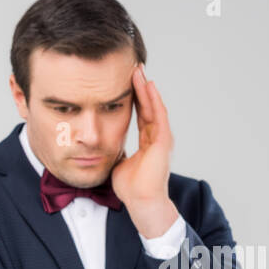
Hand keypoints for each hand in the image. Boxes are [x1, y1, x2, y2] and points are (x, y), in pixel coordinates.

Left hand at [110, 65, 174, 216]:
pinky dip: (153, 99)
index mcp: (148, 142)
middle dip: (140, 87)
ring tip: (138, 70)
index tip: (126, 82)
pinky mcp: (163, 141)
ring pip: (154, 106)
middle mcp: (157, 137)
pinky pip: (158, 115)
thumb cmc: (131, 188)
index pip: (141, 114)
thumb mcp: (120, 163)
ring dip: (146, 88)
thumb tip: (105, 147)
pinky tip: (147, 85)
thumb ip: (117, 152)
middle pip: (148, 106)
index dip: (135, 98)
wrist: (141, 201)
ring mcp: (162, 138)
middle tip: (133, 67)